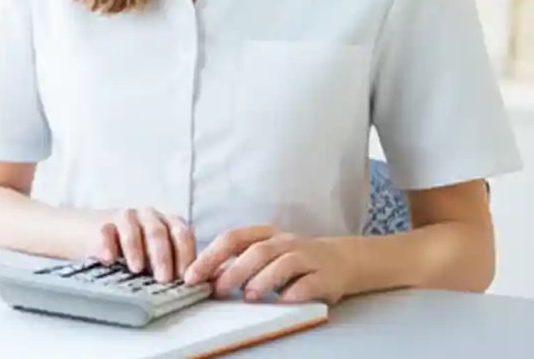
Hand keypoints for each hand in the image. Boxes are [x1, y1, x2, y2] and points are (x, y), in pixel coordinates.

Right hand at [83, 208, 195, 283]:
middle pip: (158, 232)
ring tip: (137, 269)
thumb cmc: (135, 251)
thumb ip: (172, 268)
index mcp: (169, 224)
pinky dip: (107, 245)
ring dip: (136, 249)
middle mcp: (150, 217)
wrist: (93, 232)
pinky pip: (105, 231)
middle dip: (163, 257)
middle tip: (164, 279)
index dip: (186, 256)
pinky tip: (109, 259)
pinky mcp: (101, 223)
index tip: (186, 280)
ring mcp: (126, 217)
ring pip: (132, 229)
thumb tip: (189, 292)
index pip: (182, 235)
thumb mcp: (157, 257)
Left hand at [183, 225, 353, 304]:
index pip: (233, 238)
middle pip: (257, 251)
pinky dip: (295, 292)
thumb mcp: (263, 255)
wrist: (341, 260)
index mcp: (264, 234)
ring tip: (249, 296)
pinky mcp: (326, 276)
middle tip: (218, 290)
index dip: (210, 256)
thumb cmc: (292, 259)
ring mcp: (307, 256)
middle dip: (234, 271)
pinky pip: (310, 282)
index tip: (192, 275)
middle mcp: (285, 241)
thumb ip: (236, 263)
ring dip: (264, 280)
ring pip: (284, 263)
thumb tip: (203, 278)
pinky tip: (282, 300)